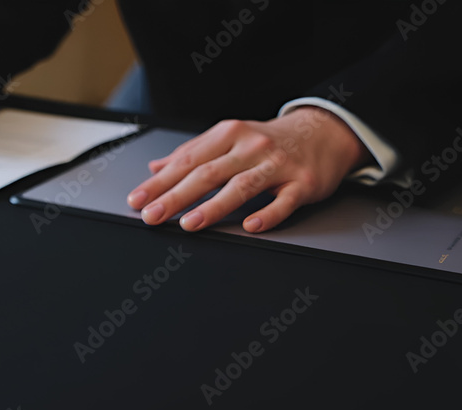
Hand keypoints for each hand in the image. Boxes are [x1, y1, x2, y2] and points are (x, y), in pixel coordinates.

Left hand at [127, 108, 370, 232]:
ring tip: (190, 223)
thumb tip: (156, 169)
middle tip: (152, 215)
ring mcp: (278, 165)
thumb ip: (192, 154)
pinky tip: (250, 226)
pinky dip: (267, 214)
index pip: (187, 161)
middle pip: (208, 173)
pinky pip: (283, 201)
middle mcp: (251, 147)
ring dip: (214, 206)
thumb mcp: (228, 139)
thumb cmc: (269, 141)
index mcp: (229, 134)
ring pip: (242, 186)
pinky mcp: (302, 183)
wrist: (324, 132)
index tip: (137, 199)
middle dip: (176, 196)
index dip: (160, 182)